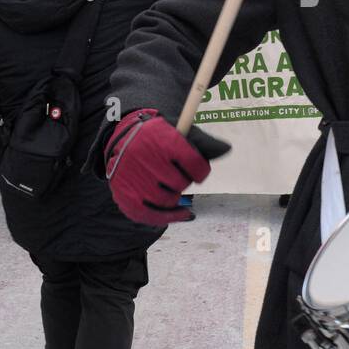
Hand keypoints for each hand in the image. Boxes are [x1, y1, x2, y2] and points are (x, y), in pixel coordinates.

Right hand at [105, 109, 229, 225]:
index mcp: (162, 139)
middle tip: (176, 173)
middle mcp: (145, 158)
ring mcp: (133, 178)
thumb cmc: (158, 135)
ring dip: (174, 196)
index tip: (198, 170)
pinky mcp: (124, 194)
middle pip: (180, 183)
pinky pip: (150, 215)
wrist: (121, 136)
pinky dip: (167, 217)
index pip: (194, 163)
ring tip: (168, 185)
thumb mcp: (179, 131)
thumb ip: (202, 142)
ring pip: (167, 200)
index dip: (201, 170)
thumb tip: (226, 150)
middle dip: (183, 181)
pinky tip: (181, 213)